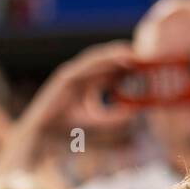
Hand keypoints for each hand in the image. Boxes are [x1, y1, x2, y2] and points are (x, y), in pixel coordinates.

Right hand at [21, 40, 139, 135]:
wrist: (43, 135)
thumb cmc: (68, 131)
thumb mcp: (98, 122)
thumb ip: (114, 117)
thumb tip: (135, 113)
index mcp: (87, 84)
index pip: (109, 70)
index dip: (127, 66)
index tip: (146, 66)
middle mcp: (79, 76)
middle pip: (105, 61)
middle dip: (124, 56)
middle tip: (145, 55)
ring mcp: (71, 74)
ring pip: (97, 59)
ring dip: (115, 54)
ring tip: (134, 54)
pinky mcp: (65, 77)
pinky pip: (86, 65)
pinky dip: (102, 61)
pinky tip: (117, 60)